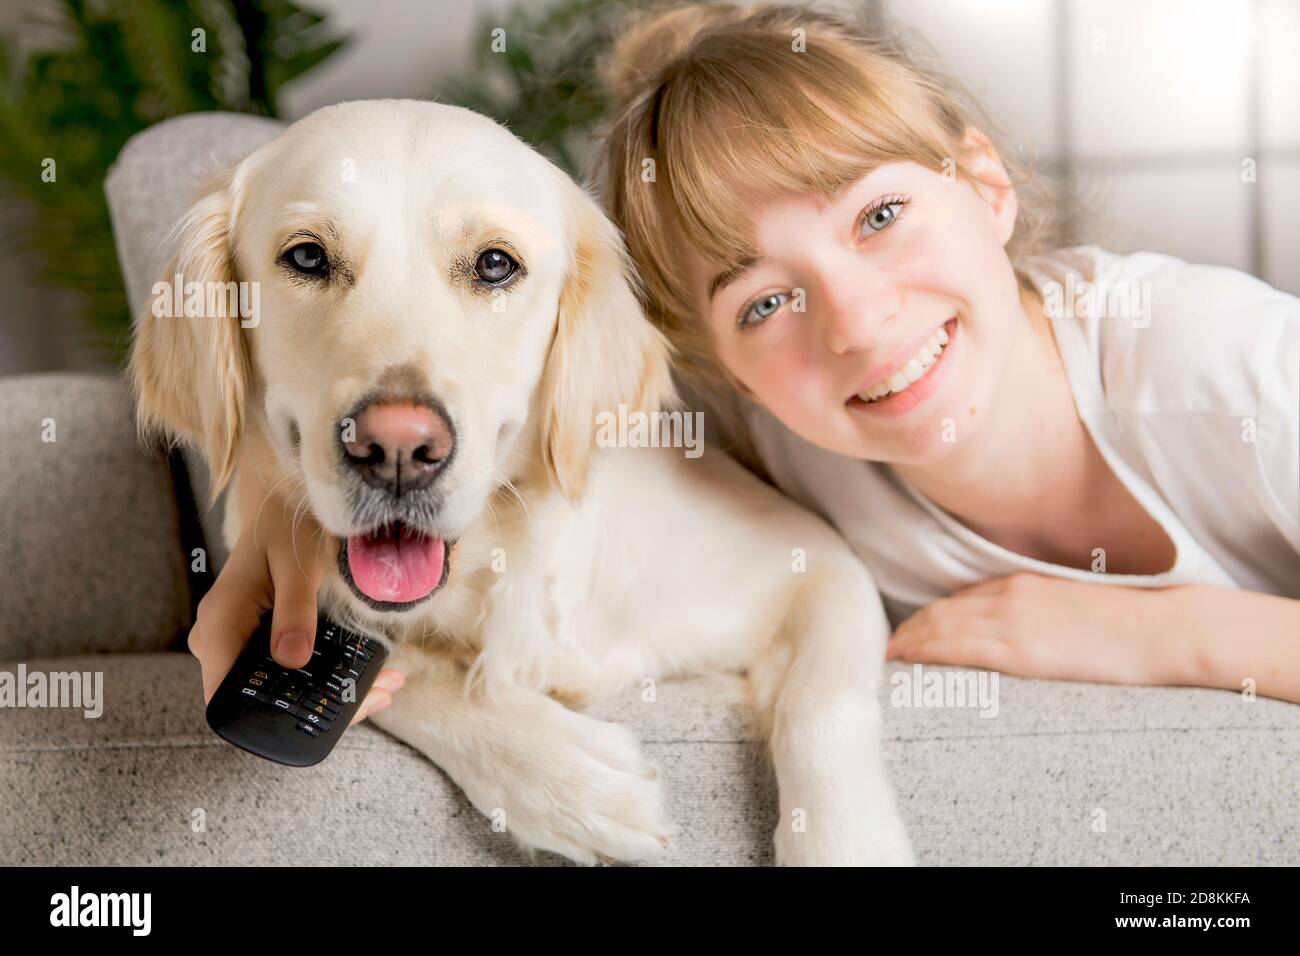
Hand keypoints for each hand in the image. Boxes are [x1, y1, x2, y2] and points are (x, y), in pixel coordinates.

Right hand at [187, 436, 404, 725]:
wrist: (282, 506)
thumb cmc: (285, 528)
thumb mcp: (296, 566)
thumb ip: (294, 611)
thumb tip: (292, 659)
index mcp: (219, 625)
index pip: (226, 696)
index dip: (271, 717)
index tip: (326, 717)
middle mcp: (221, 643)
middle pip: (262, 700)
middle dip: (321, 708)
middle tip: (378, 696)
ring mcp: (241, 645)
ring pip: (282, 691)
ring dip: (334, 696)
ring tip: (387, 686)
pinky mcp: (261, 643)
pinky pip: (290, 673)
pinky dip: (330, 678)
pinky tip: (370, 677)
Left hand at [885, 572, 1173, 686]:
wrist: (1162, 629)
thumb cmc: (1131, 625)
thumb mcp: (1075, 607)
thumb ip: (1042, 614)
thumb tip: (1031, 636)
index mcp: (1023, 585)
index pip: (961, 599)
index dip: (931, 617)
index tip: (910, 632)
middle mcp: (1009, 596)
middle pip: (942, 611)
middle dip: (910, 630)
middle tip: (887, 649)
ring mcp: (1012, 620)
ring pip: (941, 627)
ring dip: (909, 642)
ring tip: (888, 660)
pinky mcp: (1020, 648)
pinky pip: (958, 648)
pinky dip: (925, 652)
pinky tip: (907, 663)